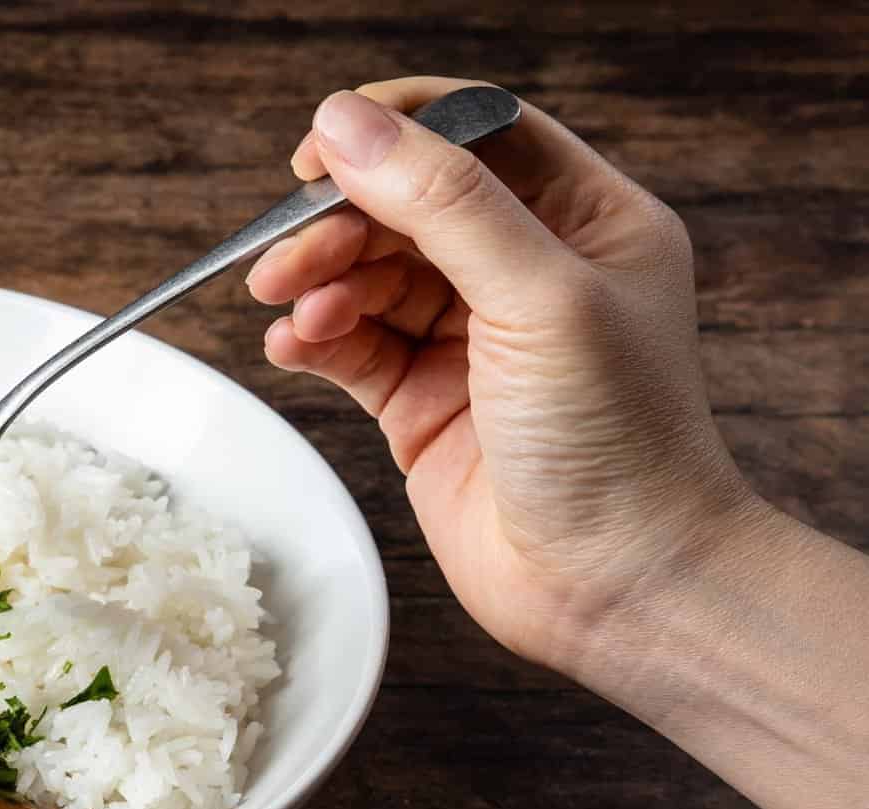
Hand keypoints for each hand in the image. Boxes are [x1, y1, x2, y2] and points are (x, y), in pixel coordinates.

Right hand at [248, 77, 761, 679]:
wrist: (613, 587)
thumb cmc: (619, 445)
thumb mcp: (542, 298)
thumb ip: (443, 205)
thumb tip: (345, 124)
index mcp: (588, 222)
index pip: (482, 133)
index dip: (401, 127)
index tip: (326, 142)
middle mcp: (528, 273)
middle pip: (408, 204)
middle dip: (341, 218)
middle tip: (285, 248)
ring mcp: (469, 340)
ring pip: (370, 273)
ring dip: (318, 278)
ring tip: (285, 301)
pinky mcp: (419, 401)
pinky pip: (349, 343)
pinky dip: (313, 335)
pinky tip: (292, 343)